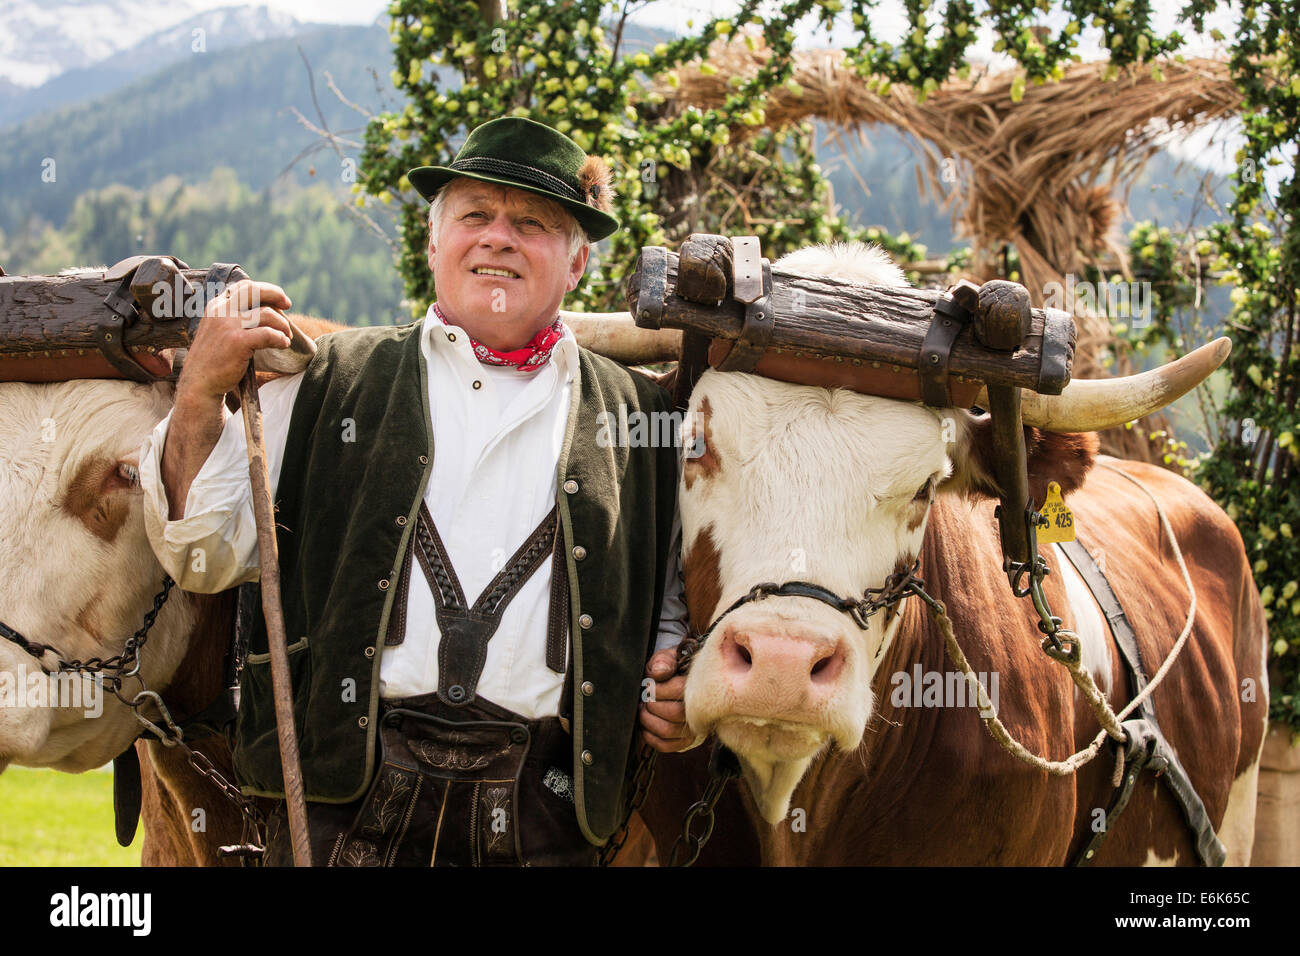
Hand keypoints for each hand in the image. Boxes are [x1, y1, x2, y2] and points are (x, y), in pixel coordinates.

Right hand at [177, 279, 293, 401]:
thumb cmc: (212, 361)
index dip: (264, 290)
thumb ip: (232, 319)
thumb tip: (263, 312)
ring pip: (266, 314)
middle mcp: (220, 311)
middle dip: (275, 294)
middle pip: (254, 290)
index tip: (277, 299)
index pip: (243, 287)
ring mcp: (228, 325)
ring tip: (286, 336)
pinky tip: (283, 344)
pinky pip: (268, 334)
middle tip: (288, 304)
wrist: (198, 384)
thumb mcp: (217, 331)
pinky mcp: (237, 341)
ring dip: (282, 325)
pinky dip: (280, 338)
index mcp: (215, 306)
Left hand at [638, 647, 702, 752]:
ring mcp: (694, 727)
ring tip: (644, 710)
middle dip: (651, 705)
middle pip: (673, 713)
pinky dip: (650, 738)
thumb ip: (663, 661)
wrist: (678, 683)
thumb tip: (659, 673)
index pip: (678, 690)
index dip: (657, 689)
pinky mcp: (685, 741)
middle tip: (645, 699)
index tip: (649, 685)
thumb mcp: (668, 658)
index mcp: (699, 685)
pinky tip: (645, 726)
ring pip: (667, 731)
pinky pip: (666, 746)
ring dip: (647, 721)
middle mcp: (700, 709)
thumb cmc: (672, 670)